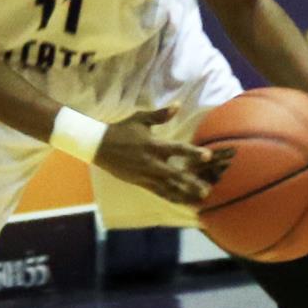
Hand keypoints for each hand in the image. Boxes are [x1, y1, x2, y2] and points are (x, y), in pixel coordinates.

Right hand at [93, 107, 220, 206]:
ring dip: (184, 193)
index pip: (177, 149)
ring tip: (198, 200)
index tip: (208, 156)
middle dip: (191, 182)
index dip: (193, 152)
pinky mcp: (140, 182)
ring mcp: (145, 175)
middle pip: (176, 174)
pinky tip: (181, 202)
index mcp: (153, 145)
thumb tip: (178, 105)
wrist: (99, 146)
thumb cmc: (121, 130)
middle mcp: (151, 162)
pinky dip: (171, 197)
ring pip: (168, 187)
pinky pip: (158, 192)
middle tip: (207, 189)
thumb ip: (160, 115)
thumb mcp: (140, 119)